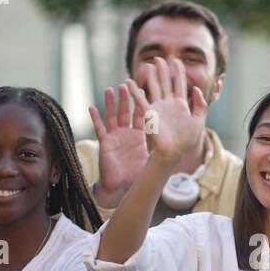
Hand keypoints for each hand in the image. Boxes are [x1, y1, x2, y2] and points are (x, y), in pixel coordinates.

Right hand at [89, 82, 150, 198]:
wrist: (122, 186)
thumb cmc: (137, 174)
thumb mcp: (152, 158)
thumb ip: (161, 147)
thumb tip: (178, 141)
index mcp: (139, 135)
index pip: (141, 115)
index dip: (142, 103)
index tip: (145, 88)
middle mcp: (127, 133)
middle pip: (126, 112)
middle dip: (126, 99)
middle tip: (126, 84)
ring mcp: (115, 137)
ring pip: (112, 116)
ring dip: (111, 104)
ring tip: (110, 90)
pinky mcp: (105, 143)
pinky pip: (99, 129)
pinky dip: (95, 119)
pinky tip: (92, 108)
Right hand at [126, 57, 206, 165]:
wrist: (174, 153)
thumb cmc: (186, 141)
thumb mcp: (198, 121)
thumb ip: (200, 105)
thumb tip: (196, 89)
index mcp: (180, 105)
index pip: (179, 84)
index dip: (178, 72)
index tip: (177, 61)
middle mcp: (168, 104)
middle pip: (165, 83)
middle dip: (163, 70)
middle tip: (159, 58)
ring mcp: (158, 108)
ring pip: (153, 88)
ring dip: (150, 77)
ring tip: (148, 65)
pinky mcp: (149, 115)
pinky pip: (140, 101)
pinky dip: (134, 92)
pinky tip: (128, 82)